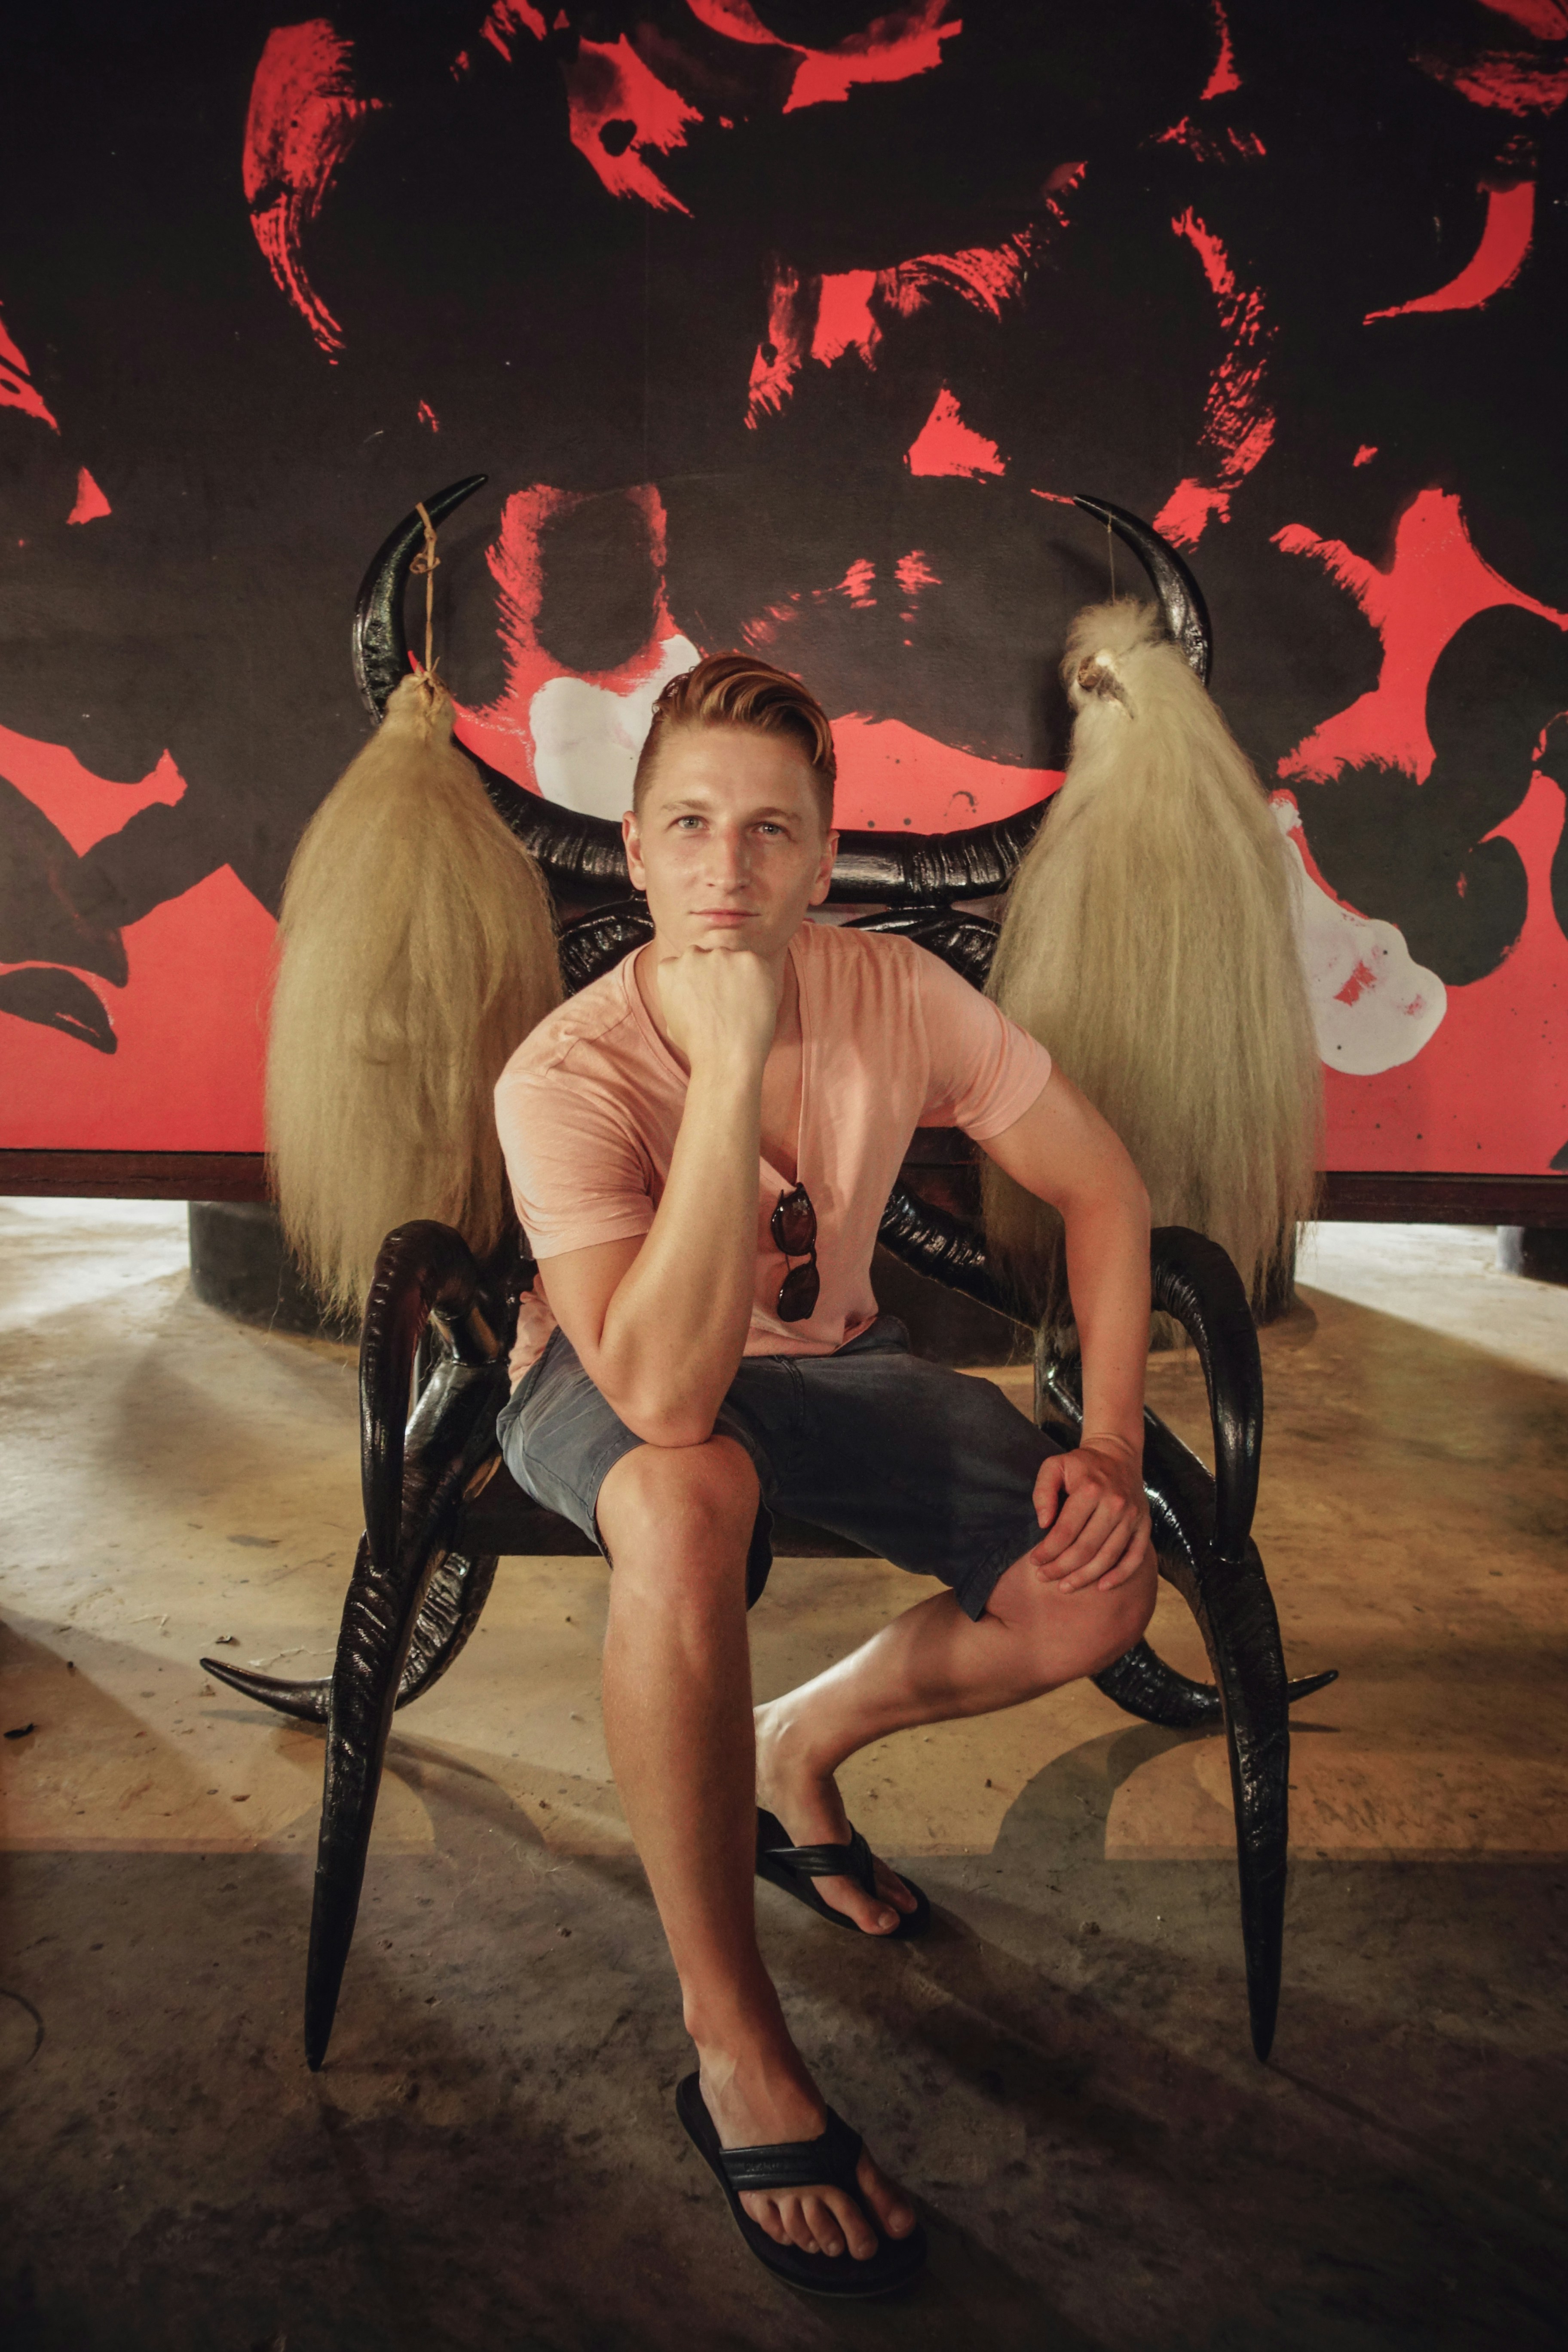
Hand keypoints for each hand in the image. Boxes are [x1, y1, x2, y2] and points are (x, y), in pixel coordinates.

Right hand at [655, 944, 778, 1073]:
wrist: (724, 1058)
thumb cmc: (698, 1047)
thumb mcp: (671, 1022)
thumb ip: (676, 997)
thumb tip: (686, 993)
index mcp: (669, 969)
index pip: (685, 962)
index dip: (699, 980)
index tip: (707, 997)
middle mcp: (692, 956)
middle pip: (708, 956)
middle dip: (717, 973)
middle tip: (726, 1001)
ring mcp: (721, 956)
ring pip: (732, 959)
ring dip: (738, 975)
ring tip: (741, 1005)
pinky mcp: (749, 960)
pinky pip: (756, 965)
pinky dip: (759, 981)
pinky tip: (754, 1003)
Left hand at [1029, 1438, 1150, 1592]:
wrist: (1119, 1455)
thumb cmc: (1082, 1464)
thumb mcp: (1054, 1465)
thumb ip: (1043, 1491)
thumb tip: (1043, 1523)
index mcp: (1091, 1489)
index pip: (1065, 1531)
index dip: (1048, 1551)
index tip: (1034, 1561)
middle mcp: (1115, 1504)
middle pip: (1085, 1548)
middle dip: (1061, 1568)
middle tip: (1044, 1577)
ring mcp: (1132, 1517)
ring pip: (1108, 1557)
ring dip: (1085, 1577)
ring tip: (1065, 1586)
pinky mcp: (1144, 1525)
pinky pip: (1135, 1557)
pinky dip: (1120, 1576)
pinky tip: (1102, 1587)